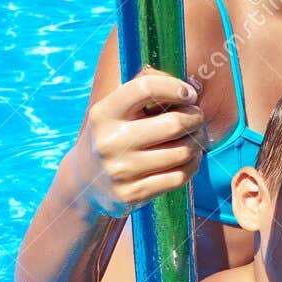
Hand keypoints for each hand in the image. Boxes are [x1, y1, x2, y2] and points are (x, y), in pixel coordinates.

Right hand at [72, 69, 204, 217]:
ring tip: (195, 139)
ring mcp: (120, 171)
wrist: (85, 181)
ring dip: (197, 143)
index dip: (174, 87)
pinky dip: (192, 166)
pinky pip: (179, 177)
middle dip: (195, 118)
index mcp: (104, 113)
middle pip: (173, 124)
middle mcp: (109, 142)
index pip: (145, 88)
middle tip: (197, 118)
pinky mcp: (132, 194)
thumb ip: (146, 90)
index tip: (188, 94)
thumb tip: (190, 88)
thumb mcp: (115, 108)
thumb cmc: (113, 134)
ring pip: (182, 152)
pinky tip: (189, 160)